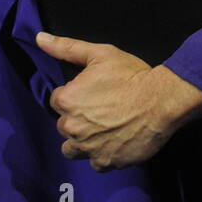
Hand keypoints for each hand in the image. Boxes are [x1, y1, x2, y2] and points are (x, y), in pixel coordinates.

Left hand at [37, 32, 201, 170]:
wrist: (161, 100)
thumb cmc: (131, 75)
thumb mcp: (99, 54)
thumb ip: (66, 47)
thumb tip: (39, 38)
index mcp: (67, 100)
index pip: (57, 101)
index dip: (74, 95)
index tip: (91, 93)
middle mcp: (72, 127)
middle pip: (64, 126)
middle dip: (77, 119)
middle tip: (100, 110)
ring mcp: (88, 148)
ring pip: (72, 149)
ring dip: (82, 142)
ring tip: (101, 130)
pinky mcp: (105, 162)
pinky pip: (95, 163)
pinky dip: (101, 154)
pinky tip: (114, 142)